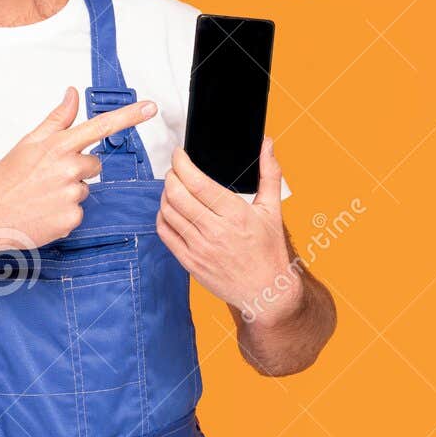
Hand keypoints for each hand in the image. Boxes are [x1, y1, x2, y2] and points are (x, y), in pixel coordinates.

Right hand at [0, 87, 155, 250]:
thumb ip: (56, 119)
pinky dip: (64, 213)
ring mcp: (71, 195)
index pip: (101, 125)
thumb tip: (71, 94)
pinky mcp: (72, 218)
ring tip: (41, 197)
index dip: (129, 116)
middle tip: (47, 179)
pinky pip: (79, 212)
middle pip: (94, 164)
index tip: (151, 107)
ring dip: (68, 192)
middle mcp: (68, 168)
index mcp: (58, 146)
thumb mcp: (27, 144)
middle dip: (77, 170)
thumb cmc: (3, 182)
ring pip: (85, 189)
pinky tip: (43, 212)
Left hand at [157, 138, 297, 316]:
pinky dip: (162, 216)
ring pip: (167, 212)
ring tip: (173, 187)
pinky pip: (165, 233)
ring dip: (165, 194)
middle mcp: (215, 232)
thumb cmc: (269, 251)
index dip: (181, 163)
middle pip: (177, 194)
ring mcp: (199, 249)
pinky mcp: (189, 263)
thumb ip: (269, 173)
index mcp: (235, 214)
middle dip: (171, 175)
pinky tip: (170, 210)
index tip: (179, 154)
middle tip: (175, 169)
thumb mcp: (273, 210)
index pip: (196, 182)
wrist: (266, 292)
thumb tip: (267, 144)